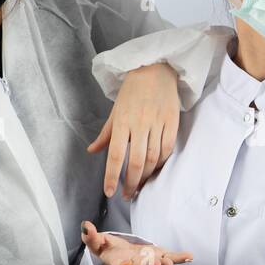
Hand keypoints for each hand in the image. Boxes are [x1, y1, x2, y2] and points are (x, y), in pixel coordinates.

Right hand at [81, 220, 191, 264]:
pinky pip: (171, 258)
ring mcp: (150, 263)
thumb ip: (91, 237)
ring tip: (169, 264)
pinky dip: (180, 258)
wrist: (124, 259)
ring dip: (164, 264)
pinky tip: (189, 256)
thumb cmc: (110, 251)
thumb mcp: (98, 245)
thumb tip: (85, 225)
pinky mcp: (160, 257)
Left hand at [87, 63, 180, 199]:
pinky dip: (161, 162)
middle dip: (131, 183)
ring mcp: (157, 123)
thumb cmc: (132, 91)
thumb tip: (92, 151)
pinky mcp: (172, 121)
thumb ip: (105, 134)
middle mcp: (139, 123)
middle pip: (136, 162)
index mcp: (122, 122)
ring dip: (146, 176)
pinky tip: (155, 169)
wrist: (155, 69)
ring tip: (140, 185)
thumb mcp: (115, 111)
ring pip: (153, 158)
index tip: (110, 192)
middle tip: (127, 195)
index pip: (115, 155)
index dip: (112, 176)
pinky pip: (167, 148)